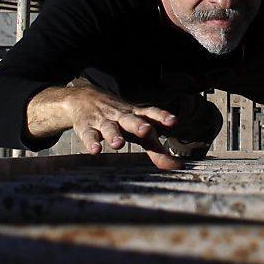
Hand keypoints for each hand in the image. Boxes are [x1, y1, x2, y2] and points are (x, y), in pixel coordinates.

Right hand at [31, 85, 184, 170]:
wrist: (85, 97)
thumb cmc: (119, 118)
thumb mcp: (137, 130)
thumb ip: (156, 149)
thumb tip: (178, 166)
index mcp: (136, 115)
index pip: (151, 113)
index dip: (162, 116)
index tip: (173, 121)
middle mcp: (121, 116)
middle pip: (131, 119)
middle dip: (138, 125)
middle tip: (146, 130)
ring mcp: (103, 121)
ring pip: (109, 127)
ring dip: (114, 135)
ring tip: (118, 144)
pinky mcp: (86, 127)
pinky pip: (89, 134)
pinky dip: (91, 142)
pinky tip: (95, 150)